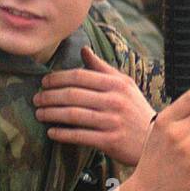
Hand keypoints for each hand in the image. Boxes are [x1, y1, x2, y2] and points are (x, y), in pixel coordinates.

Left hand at [34, 46, 154, 165]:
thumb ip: (102, 68)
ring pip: (72, 115)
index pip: (79, 76)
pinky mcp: (109, 141)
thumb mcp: (125, 84)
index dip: (57, 78)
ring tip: (39, 114)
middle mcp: (114, 101)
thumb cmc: (135, 109)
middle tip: (36, 99)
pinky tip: (51, 132)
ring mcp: (111, 121)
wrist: (153, 139)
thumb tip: (83, 50)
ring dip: (51, 114)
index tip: (44, 82)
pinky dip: (62, 134)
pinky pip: (79, 136)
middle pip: (72, 95)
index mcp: (116, 84)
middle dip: (49, 96)